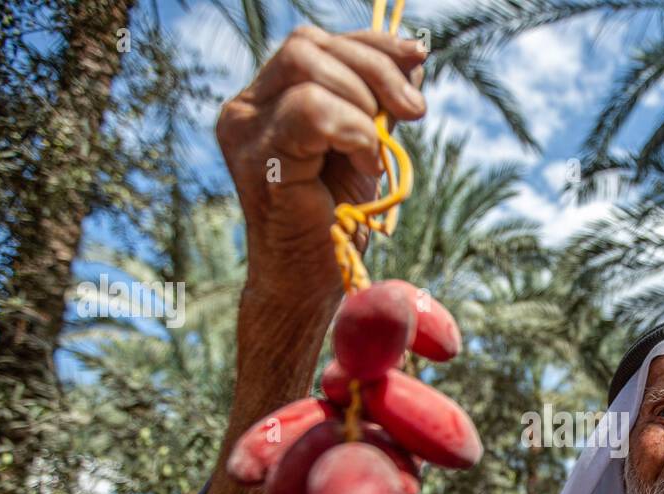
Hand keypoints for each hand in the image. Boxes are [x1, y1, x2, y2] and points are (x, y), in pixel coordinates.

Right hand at [217, 26, 426, 328]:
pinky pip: (311, 110)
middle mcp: (245, 109)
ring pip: (307, 67)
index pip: (314, 41)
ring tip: (376, 151)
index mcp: (265, 98)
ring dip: (362, 103)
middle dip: (374, 69)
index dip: (371, 45)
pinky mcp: (259, 159)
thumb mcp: (364, 142)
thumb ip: (377, 98)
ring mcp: (245, 132)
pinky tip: (366, 164)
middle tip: (412, 112)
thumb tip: (414, 54)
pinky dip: (353, 130)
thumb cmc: (337, 218)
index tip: (418, 60)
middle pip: (307, 44)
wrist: (312, 281)